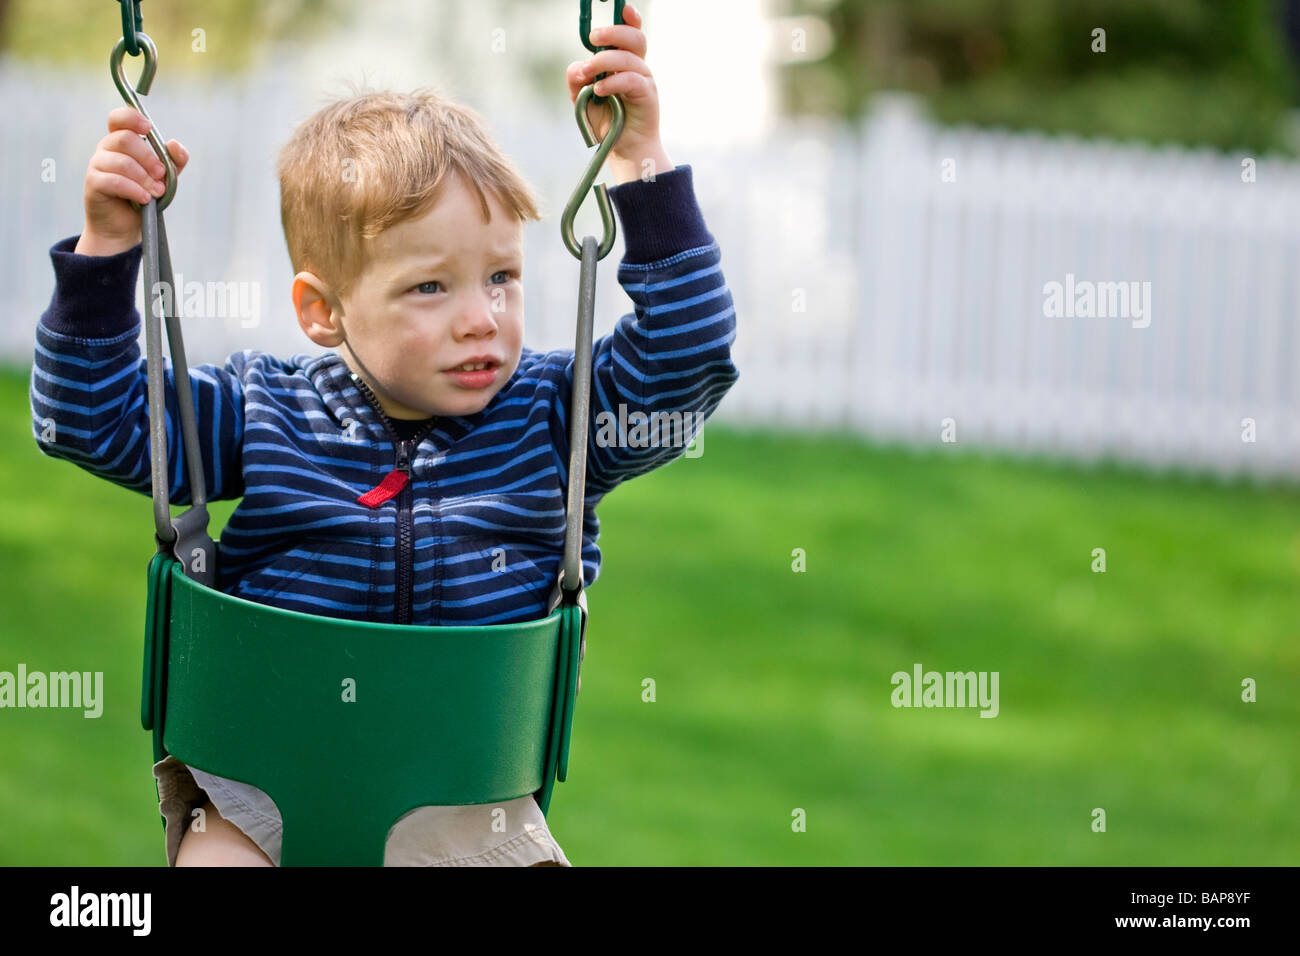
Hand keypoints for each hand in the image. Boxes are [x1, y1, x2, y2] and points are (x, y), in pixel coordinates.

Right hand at [76, 107, 189, 256]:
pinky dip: (134, 190)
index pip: (119, 118)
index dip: (132, 118)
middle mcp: (106, 148)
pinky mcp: (94, 183)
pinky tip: (144, 199)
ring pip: (121, 162)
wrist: (125, 226)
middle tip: (161, 174)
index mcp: (121, 140)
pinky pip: (114, 180)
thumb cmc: (144, 195)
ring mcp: (97, 164)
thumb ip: (173, 161)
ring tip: (156, 192)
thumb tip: (174, 144)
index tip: (148, 129)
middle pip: (124, 139)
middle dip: (148, 157)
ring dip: (144, 178)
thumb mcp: (164, 178)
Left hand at [564, 2, 672, 184]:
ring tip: (589, 75)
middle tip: (594, 39)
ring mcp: (645, 81)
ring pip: (630, 57)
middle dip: (613, 33)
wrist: (622, 150)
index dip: (628, 18)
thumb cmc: (606, 122)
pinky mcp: (647, 96)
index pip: (631, 33)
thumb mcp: (582, 98)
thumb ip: (576, 79)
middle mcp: (637, 67)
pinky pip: (632, 80)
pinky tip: (599, 90)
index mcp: (624, 62)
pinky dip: (613, 82)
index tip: (621, 9)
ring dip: (605, 61)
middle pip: (634, 37)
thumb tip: (577, 65)